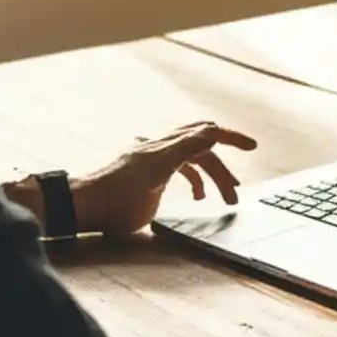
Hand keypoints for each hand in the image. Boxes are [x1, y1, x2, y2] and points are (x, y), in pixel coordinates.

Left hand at [71, 122, 256, 234]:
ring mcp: (151, 161)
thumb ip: (185, 147)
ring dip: (210, 177)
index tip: (253, 147)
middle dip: (222, 169)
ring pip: (191, 160)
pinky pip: (177, 170)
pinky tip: (195, 195)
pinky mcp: (145, 176)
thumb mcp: (156, 169)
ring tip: (221, 198)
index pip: (205, 134)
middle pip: (201, 149)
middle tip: (235, 192)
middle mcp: (159, 149)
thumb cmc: (116, 195)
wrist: (83, 207)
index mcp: (164, 147)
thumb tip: (213, 129)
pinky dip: (193, 179)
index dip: (231, 138)